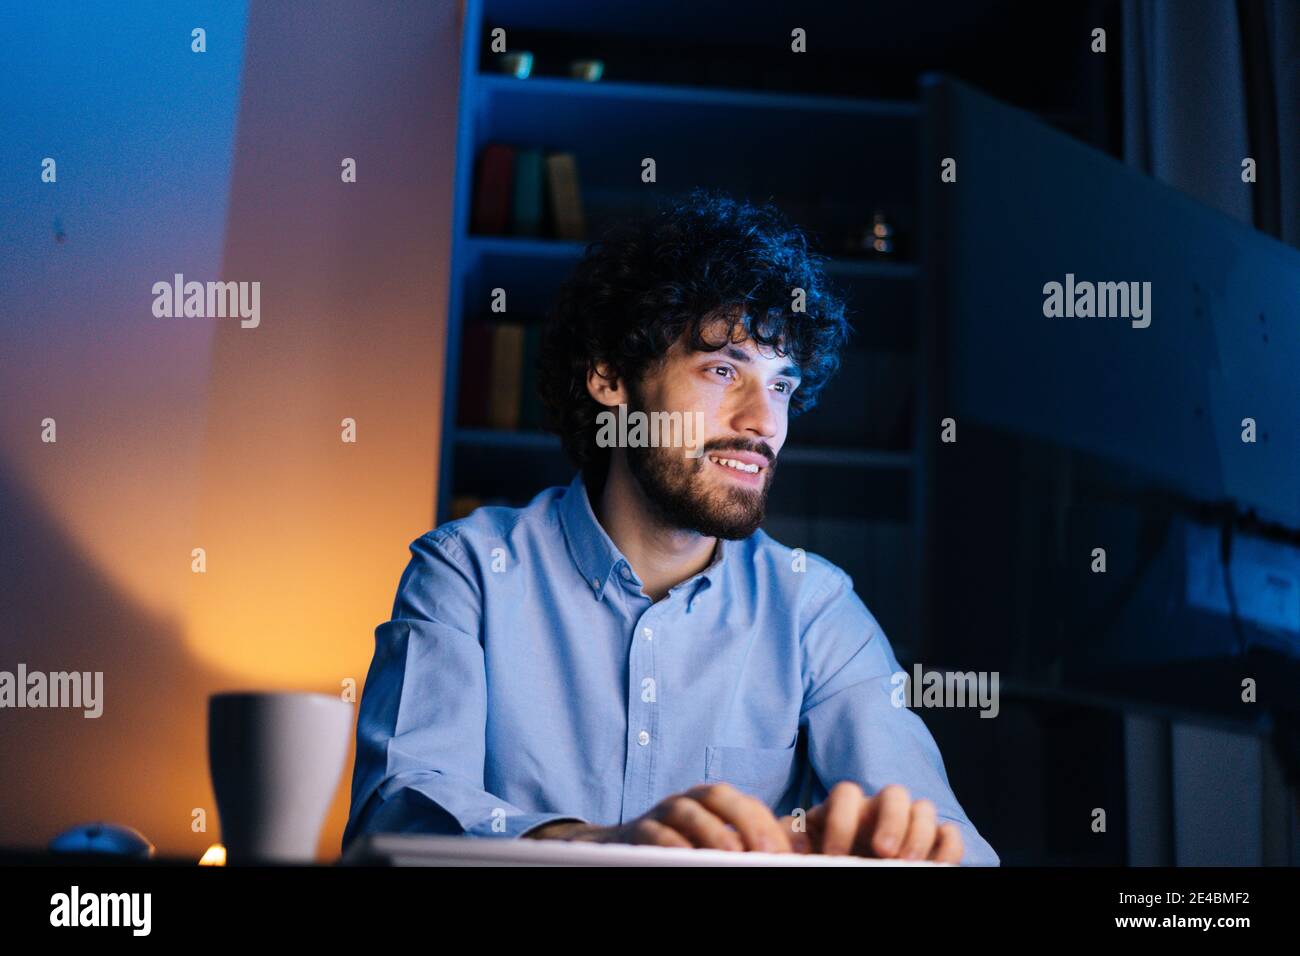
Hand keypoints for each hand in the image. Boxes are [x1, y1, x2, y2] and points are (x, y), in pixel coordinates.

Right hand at [524, 782, 793, 851]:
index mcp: (712, 803)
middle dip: (746, 821)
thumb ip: (745, 847)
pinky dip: (673, 846)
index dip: (768, 825)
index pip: (746, 803)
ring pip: (685, 810)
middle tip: (766, 853)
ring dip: (712, 833)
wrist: (625, 850)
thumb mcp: (714, 846)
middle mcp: (688, 801)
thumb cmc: (682, 849)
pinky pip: (654, 833)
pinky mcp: (637, 832)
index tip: (785, 854)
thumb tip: (790, 853)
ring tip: (733, 857)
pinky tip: (689, 861)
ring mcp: (660, 814)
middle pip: (718, 795)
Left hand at [793, 781, 963, 861]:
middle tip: (883, 852)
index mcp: (846, 808)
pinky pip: (948, 833)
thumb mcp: (802, 846)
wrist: (842, 865)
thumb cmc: (820, 857)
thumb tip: (794, 846)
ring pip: (923, 808)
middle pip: (894, 793)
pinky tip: (937, 866)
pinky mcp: (932, 842)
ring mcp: (908, 824)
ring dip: (919, 834)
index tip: (834, 855)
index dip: (842, 821)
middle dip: (891, 820)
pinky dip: (947, 846)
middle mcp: (880, 810)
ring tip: (909, 863)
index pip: (847, 792)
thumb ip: (793, 839)